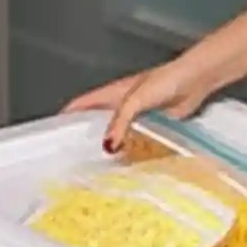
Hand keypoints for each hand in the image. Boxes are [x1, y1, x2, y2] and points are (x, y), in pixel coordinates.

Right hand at [61, 61, 212, 151]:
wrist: (194, 80)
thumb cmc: (165, 81)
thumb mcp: (135, 100)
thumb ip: (120, 122)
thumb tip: (107, 145)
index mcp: (111, 94)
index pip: (81, 105)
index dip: (66, 116)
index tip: (52, 135)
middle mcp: (121, 105)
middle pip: (96, 121)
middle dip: (85, 136)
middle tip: (74, 158)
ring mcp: (137, 116)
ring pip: (117, 133)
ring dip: (109, 146)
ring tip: (97, 166)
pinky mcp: (153, 125)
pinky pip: (137, 140)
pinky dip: (131, 150)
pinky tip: (128, 163)